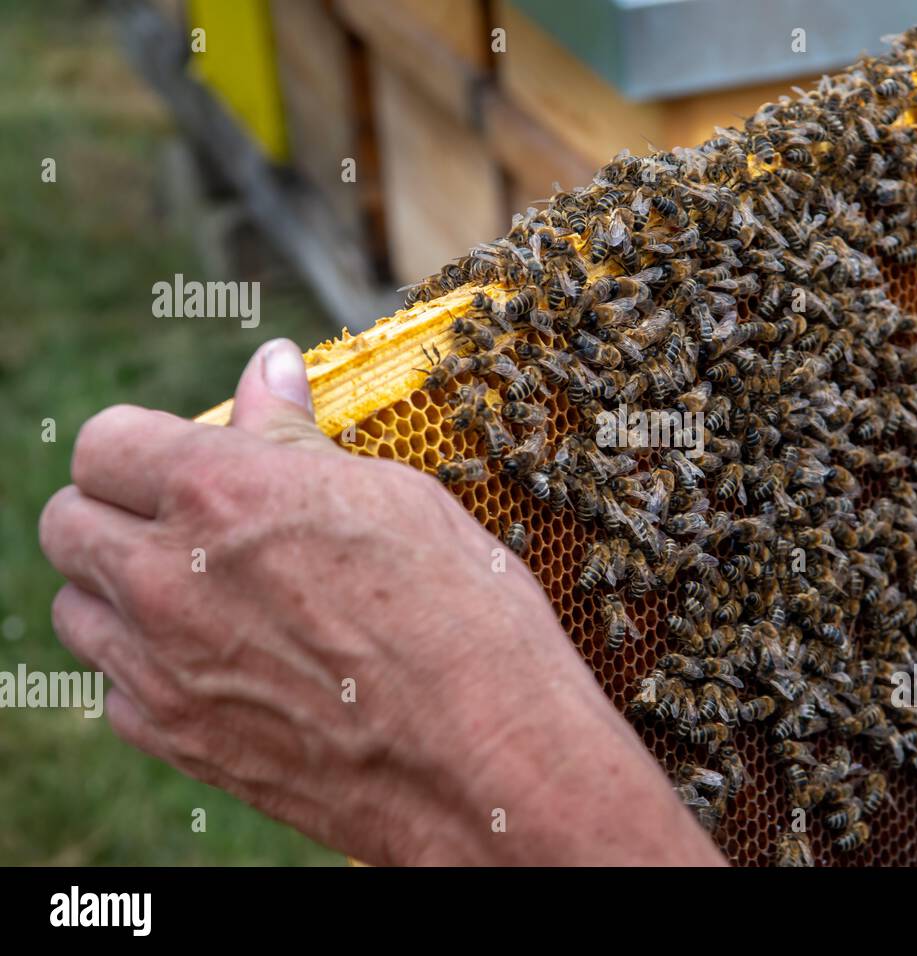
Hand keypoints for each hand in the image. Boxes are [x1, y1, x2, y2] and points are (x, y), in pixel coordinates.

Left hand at [39, 339, 723, 865]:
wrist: (487, 765)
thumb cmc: (466, 622)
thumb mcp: (396, 501)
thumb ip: (301, 440)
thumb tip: (270, 372)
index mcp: (222, 492)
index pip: (106, 442)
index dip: (146, 444)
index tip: (188, 457)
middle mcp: (167, 579)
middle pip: (67, 522)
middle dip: (116, 509)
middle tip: (188, 520)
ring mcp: (162, 668)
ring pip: (76, 608)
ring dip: (120, 588)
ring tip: (202, 592)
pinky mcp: (177, 741)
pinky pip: (114, 691)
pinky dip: (147, 670)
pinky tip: (219, 662)